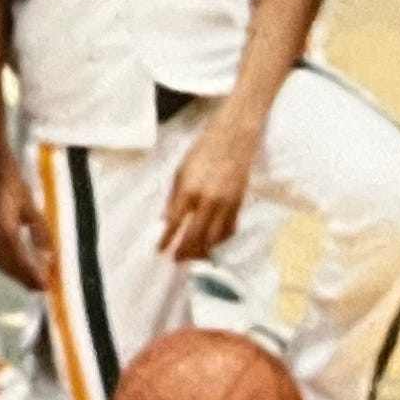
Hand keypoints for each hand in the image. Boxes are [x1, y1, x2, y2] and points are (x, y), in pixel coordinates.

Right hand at [0, 152, 50, 289]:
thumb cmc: (8, 178)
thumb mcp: (30, 203)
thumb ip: (40, 232)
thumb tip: (49, 256)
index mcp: (5, 225)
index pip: (20, 257)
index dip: (32, 273)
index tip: (45, 285)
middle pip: (8, 263)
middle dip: (24, 278)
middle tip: (40, 288)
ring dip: (14, 274)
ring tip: (29, 282)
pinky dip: (6, 264)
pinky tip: (14, 265)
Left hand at [160, 106, 260, 260]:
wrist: (233, 140)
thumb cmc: (203, 152)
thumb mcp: (180, 171)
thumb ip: (174, 198)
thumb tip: (166, 220)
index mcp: (189, 190)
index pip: (175, 223)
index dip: (167, 240)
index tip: (160, 250)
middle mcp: (208, 201)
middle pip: (195, 236)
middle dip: (184, 251)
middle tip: (176, 259)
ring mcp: (225, 206)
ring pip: (213, 238)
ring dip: (202, 251)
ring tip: (192, 256)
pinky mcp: (238, 206)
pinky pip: (228, 231)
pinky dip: (218, 241)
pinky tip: (211, 244)